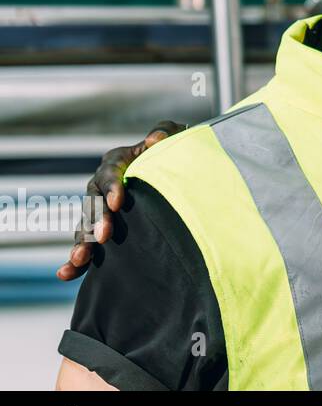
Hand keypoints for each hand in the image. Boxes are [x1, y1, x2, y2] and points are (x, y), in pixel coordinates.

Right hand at [55, 121, 185, 279]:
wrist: (171, 172)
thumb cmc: (169, 151)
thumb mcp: (171, 137)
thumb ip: (165, 132)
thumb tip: (155, 141)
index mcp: (115, 163)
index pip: (110, 174)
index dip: (112, 188)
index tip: (118, 202)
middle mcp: (101, 187)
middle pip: (93, 204)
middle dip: (96, 220)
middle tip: (103, 235)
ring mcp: (98, 210)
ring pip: (84, 226)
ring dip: (81, 242)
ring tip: (80, 258)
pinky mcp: (100, 229)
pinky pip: (86, 245)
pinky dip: (74, 261)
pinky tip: (66, 273)